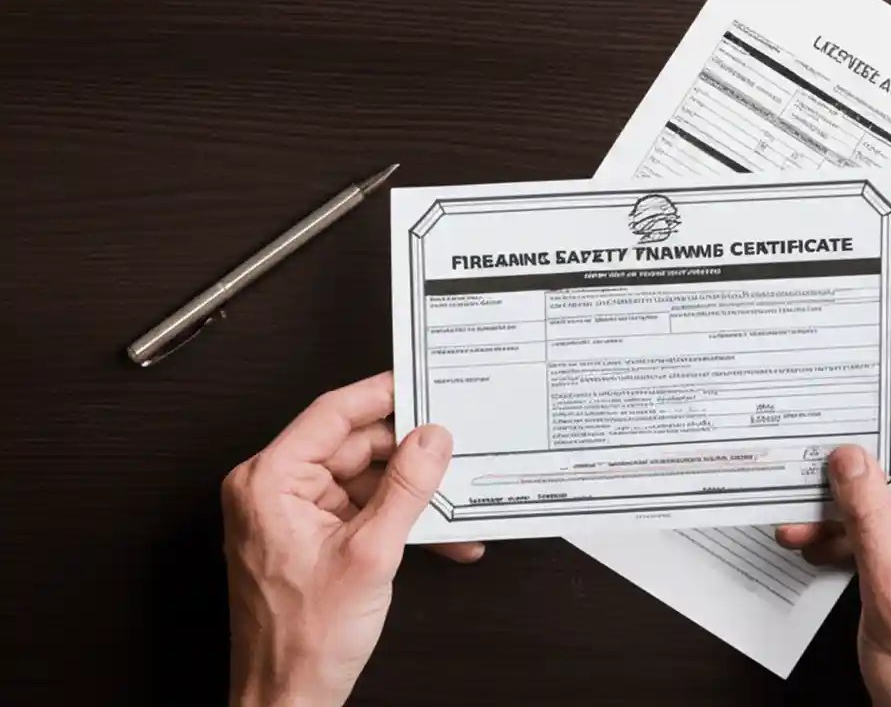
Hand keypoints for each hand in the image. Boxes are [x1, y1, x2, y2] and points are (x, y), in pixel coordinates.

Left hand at [221, 372, 483, 706]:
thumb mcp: (370, 554)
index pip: (331, 415)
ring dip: (411, 497)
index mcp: (270, 482)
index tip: (419, 382)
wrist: (287, 698)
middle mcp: (273, 491)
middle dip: (408, 457)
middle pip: (353, 448)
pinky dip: (398, 523)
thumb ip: (406, 489)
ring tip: (452, 507)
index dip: (381, 396)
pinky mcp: (310, 538)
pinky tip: (437, 535)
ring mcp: (292, 515)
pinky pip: (361, 512)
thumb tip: (431, 439)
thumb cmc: (302, 641)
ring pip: (364, 482)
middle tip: (453, 451)